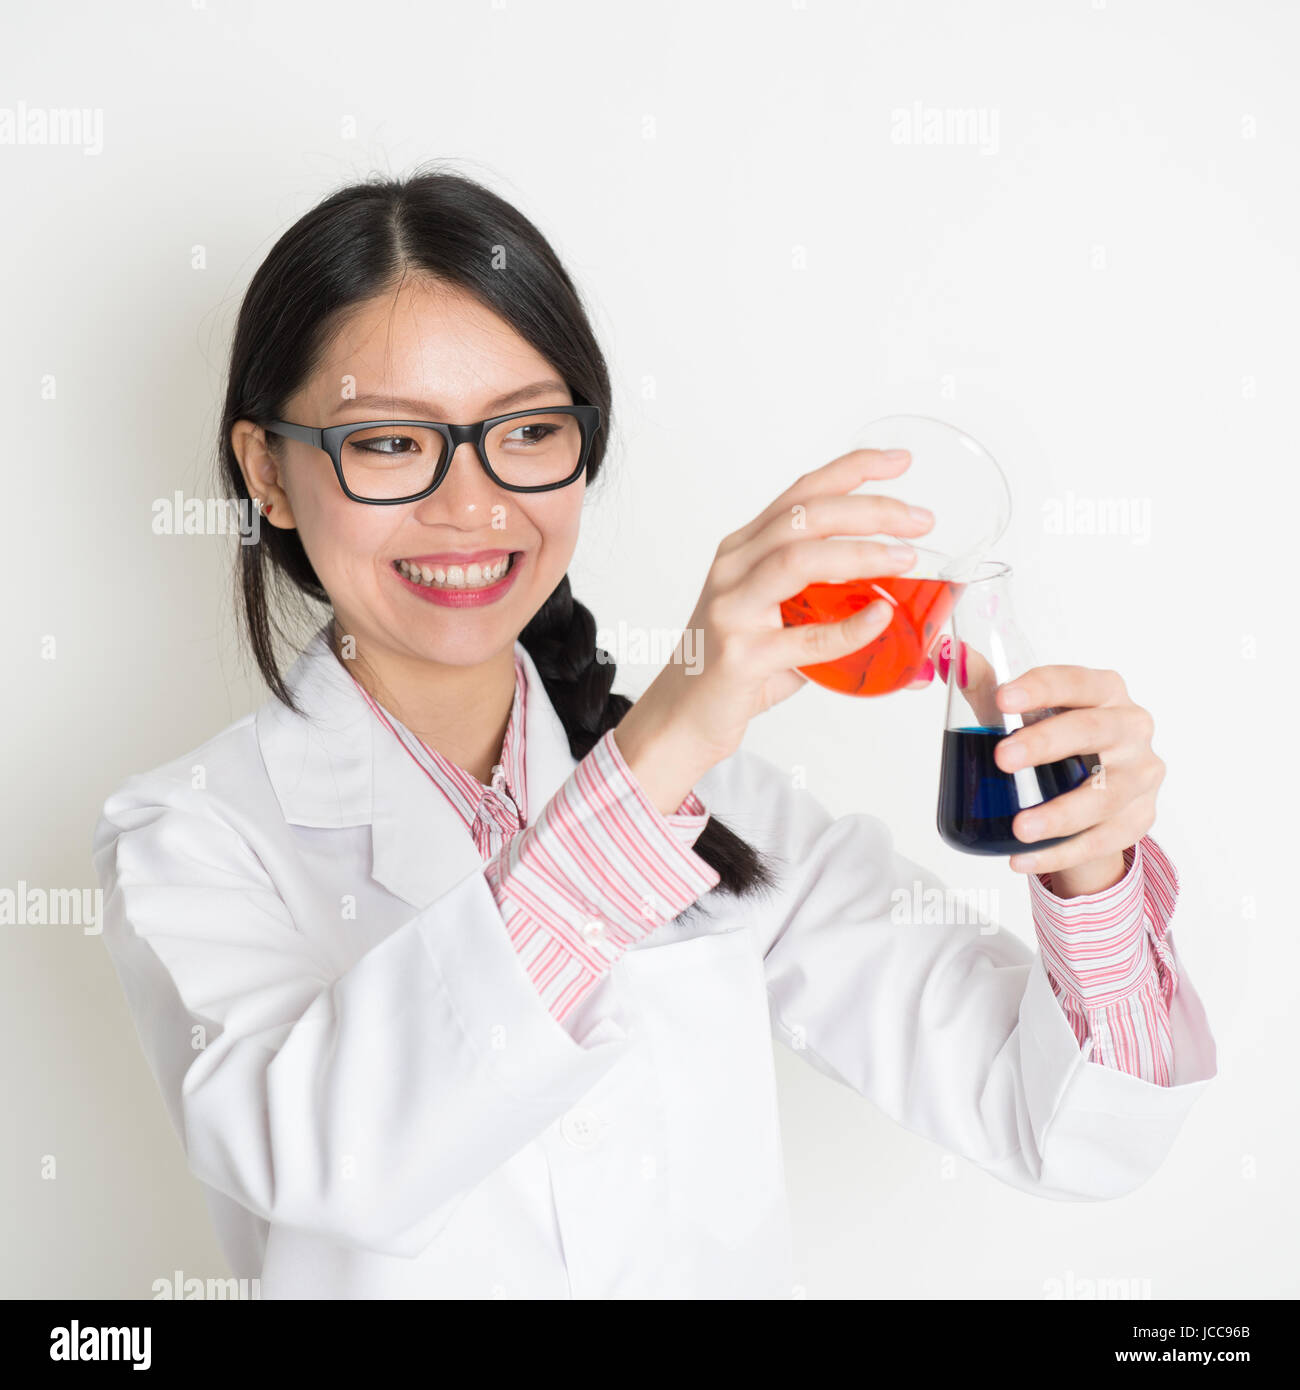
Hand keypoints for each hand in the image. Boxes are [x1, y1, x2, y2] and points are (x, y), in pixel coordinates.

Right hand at [614, 449, 935, 808]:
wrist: (682, 717)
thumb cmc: (736, 669)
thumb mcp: (778, 622)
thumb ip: (829, 609)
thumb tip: (903, 617)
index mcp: (743, 551)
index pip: (801, 493)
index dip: (852, 469)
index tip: (899, 461)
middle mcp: (733, 570)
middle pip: (804, 517)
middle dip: (869, 509)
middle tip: (920, 520)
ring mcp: (733, 611)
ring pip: (797, 560)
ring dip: (859, 554)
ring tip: (905, 558)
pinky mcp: (741, 656)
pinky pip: (804, 638)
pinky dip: (848, 627)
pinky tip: (880, 618)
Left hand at [992, 666, 1164, 892]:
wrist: (1100, 788)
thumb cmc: (1063, 738)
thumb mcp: (1031, 713)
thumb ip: (991, 688)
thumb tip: (954, 660)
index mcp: (1105, 692)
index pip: (1076, 682)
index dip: (1040, 688)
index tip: (1002, 697)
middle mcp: (1132, 728)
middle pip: (1095, 732)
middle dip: (1047, 744)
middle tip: (1002, 758)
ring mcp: (1141, 775)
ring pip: (1105, 796)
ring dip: (1060, 815)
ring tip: (1020, 828)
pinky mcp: (1139, 817)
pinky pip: (1104, 840)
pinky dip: (1062, 853)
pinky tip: (1025, 859)